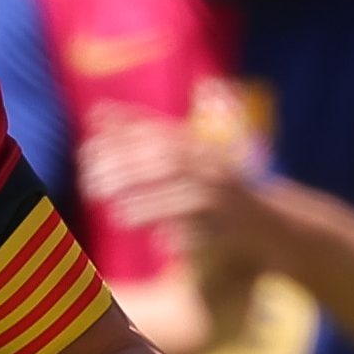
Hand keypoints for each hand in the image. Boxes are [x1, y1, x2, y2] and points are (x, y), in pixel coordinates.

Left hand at [82, 93, 274, 272]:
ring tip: (117, 216)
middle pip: (168, 165)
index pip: (158, 136)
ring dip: (150, 207)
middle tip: (91, 185)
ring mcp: (227, 198)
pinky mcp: (235, 229)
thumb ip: (143, 133)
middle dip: (127, 173)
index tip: (85, 151)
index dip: (120, 142)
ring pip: (186, 200)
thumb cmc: (211, 183)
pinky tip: (157, 241)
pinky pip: (207, 233)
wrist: (268, 221)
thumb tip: (96, 112)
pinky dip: (183, 236)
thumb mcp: (183, 154)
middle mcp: (215, 167)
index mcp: (202, 146)